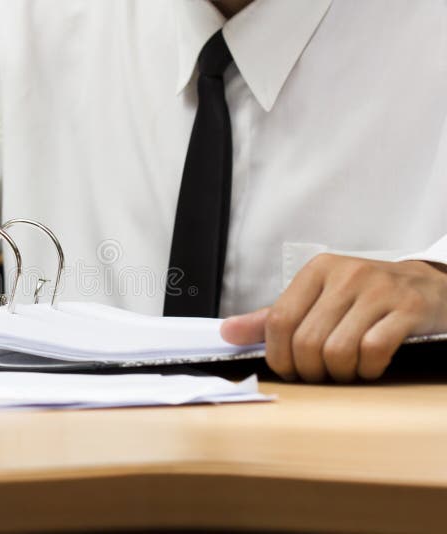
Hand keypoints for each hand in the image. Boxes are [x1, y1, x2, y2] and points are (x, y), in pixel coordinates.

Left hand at [221, 254, 446, 381]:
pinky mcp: (408, 308)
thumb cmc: (363, 299)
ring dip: (339, 374)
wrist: (427, 286)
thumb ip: (271, 319)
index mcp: (316, 271)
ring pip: (337, 350)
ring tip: (347, 371)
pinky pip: (373, 350)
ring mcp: (379, 290)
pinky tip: (370, 366)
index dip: (279, 357)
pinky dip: (367, 369)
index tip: (291, 371)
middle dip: (310, 371)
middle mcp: (346, 274)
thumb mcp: (317, 300)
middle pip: (306, 342)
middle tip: (322, 375)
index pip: (278, 321)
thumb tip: (227, 332)